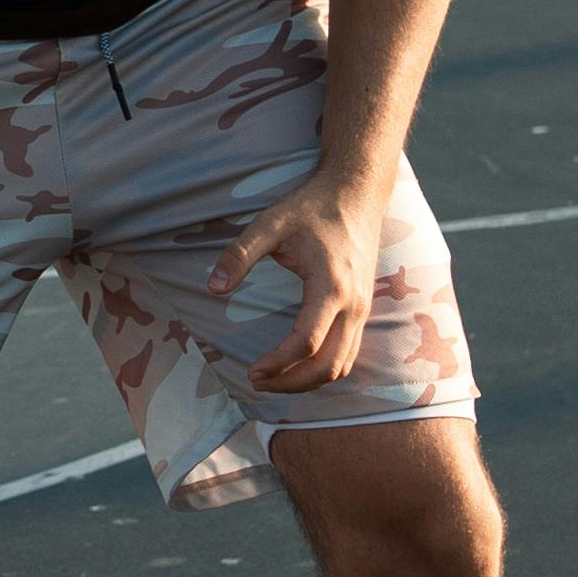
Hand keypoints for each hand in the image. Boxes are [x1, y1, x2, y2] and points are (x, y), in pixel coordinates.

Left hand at [210, 169, 387, 392]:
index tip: (250, 371)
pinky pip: (350, 353)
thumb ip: (239, 255)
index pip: (306, 342)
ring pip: (343, 365)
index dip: (278, 364)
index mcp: (331, 286)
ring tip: (274, 381)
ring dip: (309, 381)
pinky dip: (325, 369)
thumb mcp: (270, 224)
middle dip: (292, 383)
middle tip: (256, 382)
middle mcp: (354, 304)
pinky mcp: (364, 309)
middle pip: (329, 365)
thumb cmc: (313, 207)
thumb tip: (213, 288)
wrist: (357, 193)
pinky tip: (298, 368)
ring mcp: (363, 309)